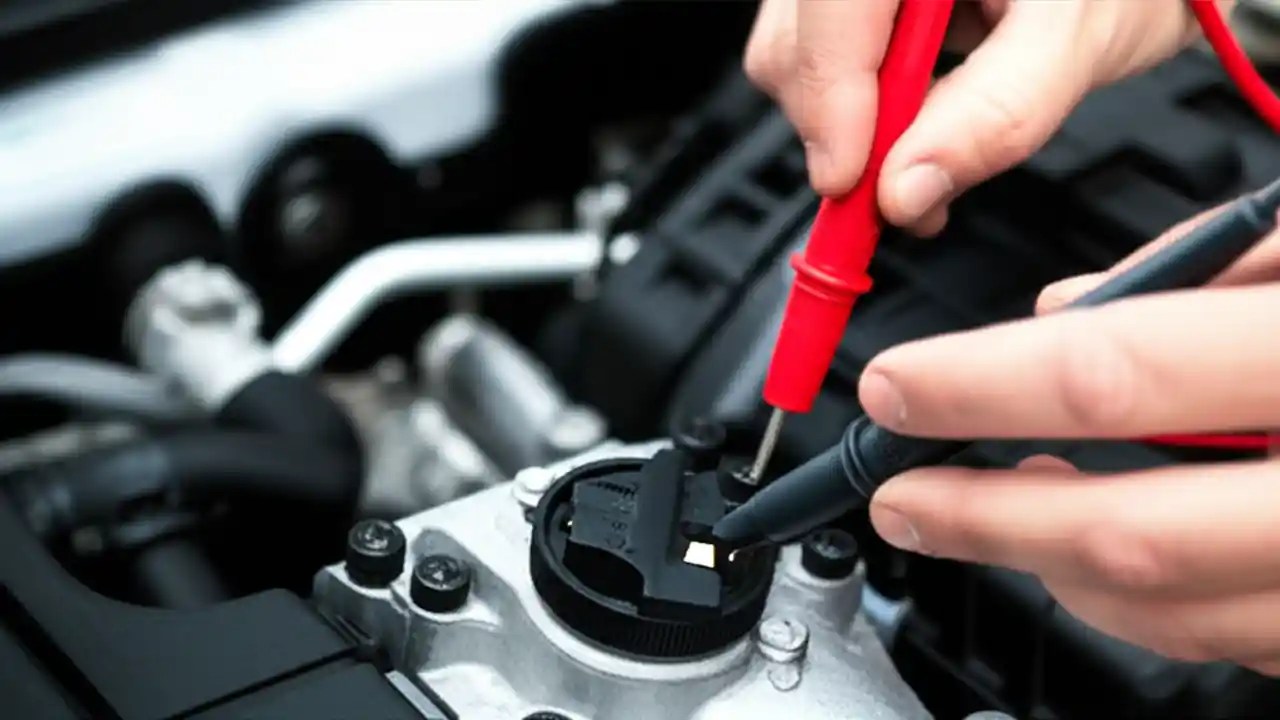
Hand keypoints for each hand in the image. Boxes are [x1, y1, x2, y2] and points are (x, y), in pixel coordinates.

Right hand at [744, 0, 1203, 234]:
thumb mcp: (1078, 37)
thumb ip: (995, 113)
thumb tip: (905, 191)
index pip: (833, 6)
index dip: (829, 96)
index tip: (853, 180)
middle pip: (795, 38)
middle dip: (842, 125)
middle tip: (904, 184)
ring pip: (793, 54)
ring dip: (850, 124)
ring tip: (927, 143)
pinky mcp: (853, 3)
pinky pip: (816, 57)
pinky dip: (857, 106)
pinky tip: (914, 111)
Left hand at [855, 203, 1279, 672]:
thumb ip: (1207, 269)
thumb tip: (1063, 309)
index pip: (1113, 371)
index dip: (978, 386)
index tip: (898, 387)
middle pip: (1122, 530)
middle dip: (981, 517)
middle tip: (900, 496)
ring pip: (1169, 610)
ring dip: (1052, 568)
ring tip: (990, 519)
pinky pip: (1233, 640)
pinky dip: (1144, 602)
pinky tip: (1101, 559)